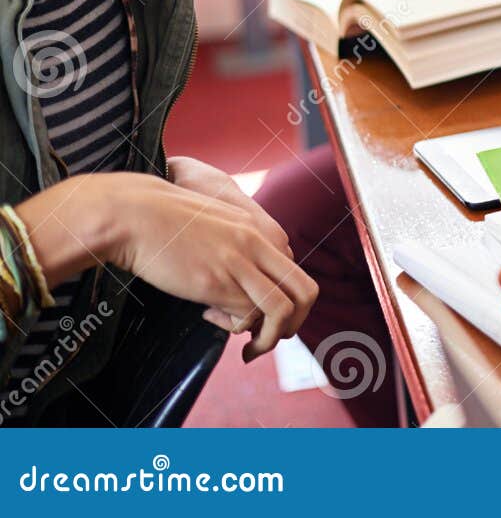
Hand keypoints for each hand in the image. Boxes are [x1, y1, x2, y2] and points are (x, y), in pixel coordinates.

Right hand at [165, 157, 294, 333]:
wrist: (135, 213)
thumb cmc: (168, 222)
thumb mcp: (218, 227)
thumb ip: (238, 248)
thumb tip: (243, 281)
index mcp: (262, 231)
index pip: (297, 274)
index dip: (287, 302)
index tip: (263, 313)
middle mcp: (259, 246)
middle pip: (305, 293)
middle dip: (294, 324)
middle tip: (269, 338)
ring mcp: (240, 264)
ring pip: (281, 310)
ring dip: (268, 338)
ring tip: (247, 348)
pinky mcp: (215, 283)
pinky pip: (245, 317)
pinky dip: (233, 327)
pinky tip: (207, 314)